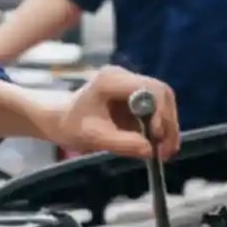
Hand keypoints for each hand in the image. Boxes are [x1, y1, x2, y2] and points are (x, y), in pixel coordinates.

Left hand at [51, 66, 179, 159]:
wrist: (58, 118)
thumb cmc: (70, 125)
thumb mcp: (94, 138)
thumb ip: (123, 144)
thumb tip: (151, 150)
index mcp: (111, 80)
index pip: (149, 89)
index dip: (160, 113)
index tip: (157, 137)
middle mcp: (123, 76)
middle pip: (161, 93)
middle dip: (168, 122)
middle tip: (167, 150)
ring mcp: (129, 82)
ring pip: (162, 100)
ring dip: (167, 125)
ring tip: (164, 151)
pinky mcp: (132, 93)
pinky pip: (155, 107)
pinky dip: (160, 125)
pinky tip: (157, 144)